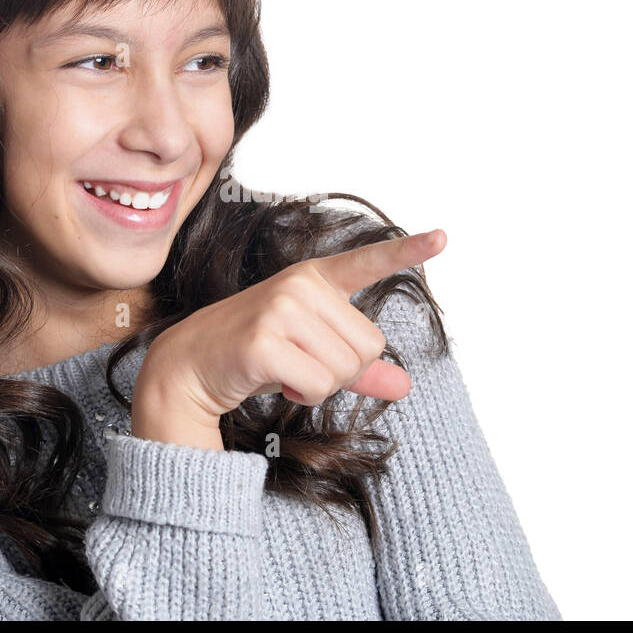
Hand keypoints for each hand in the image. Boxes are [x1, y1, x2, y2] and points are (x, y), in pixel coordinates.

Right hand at [132, 229, 446, 443]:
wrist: (189, 367)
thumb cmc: (254, 356)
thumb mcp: (312, 354)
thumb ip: (361, 369)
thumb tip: (405, 386)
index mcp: (315, 279)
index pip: (368, 262)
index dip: (407, 251)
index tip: (443, 236)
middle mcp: (300, 285)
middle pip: (369, 346)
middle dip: (342, 370)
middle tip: (300, 364)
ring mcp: (280, 310)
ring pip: (346, 369)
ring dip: (321, 386)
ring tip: (284, 371)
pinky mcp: (264, 341)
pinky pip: (319, 385)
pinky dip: (303, 396)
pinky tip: (275, 382)